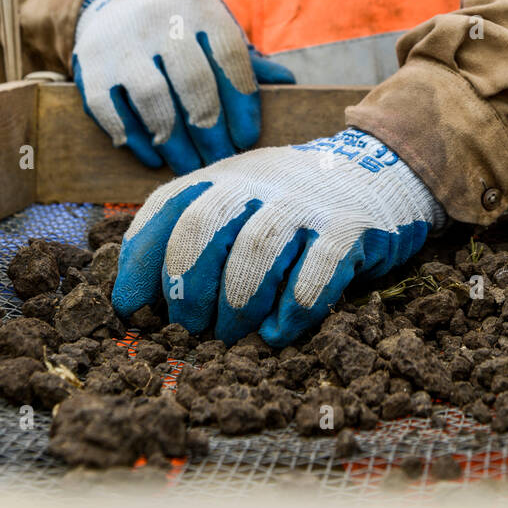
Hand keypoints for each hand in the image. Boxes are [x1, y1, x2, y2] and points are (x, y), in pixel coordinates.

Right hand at [72, 0, 292, 172]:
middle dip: (211, 131)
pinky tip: (153, 157)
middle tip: (221, 163)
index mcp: (200, 5)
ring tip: (189, 166)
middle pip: (193, 82)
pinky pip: (111, 110)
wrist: (113, 4)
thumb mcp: (212, 29)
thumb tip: (287, 83)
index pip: (230, 56)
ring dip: (174, 142)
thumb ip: (245, 59)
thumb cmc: (180, 29)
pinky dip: (134, 138)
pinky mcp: (90, 63)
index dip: (242, 102)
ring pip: (153, 99)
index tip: (247, 139)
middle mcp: (160, 17)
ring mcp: (121, 40)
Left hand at [111, 127, 445, 345]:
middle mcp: (258, 183)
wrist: (375, 171)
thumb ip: (197, 236)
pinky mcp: (350, 227)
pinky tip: (278, 333)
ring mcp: (305, 203)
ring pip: (257, 248)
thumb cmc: (289, 206)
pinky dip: (293, 309)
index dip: (140, 261)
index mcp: (222, 178)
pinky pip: (317, 269)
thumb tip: (142, 302)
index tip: (132, 309)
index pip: (166, 209)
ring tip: (233, 336)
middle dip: (188, 285)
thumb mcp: (238, 203)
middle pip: (204, 225)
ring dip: (238, 302)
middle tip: (190, 329)